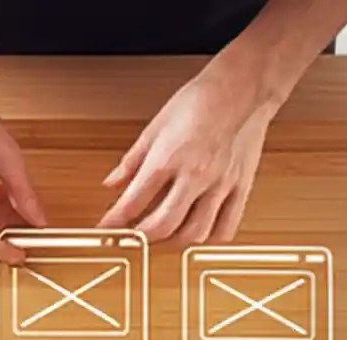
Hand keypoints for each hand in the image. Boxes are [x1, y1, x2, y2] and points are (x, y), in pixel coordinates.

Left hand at [98, 66, 277, 248]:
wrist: (240, 89)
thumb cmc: (199, 101)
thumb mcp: (155, 127)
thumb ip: (132, 161)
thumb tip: (112, 183)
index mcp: (167, 159)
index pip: (132, 202)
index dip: (114, 221)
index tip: (105, 229)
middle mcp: (193, 176)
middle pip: (162, 226)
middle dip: (141, 238)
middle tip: (133, 237)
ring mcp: (219, 185)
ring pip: (194, 233)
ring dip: (173, 242)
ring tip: (164, 235)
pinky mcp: (240, 188)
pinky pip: (226, 227)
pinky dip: (208, 237)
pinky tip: (198, 231)